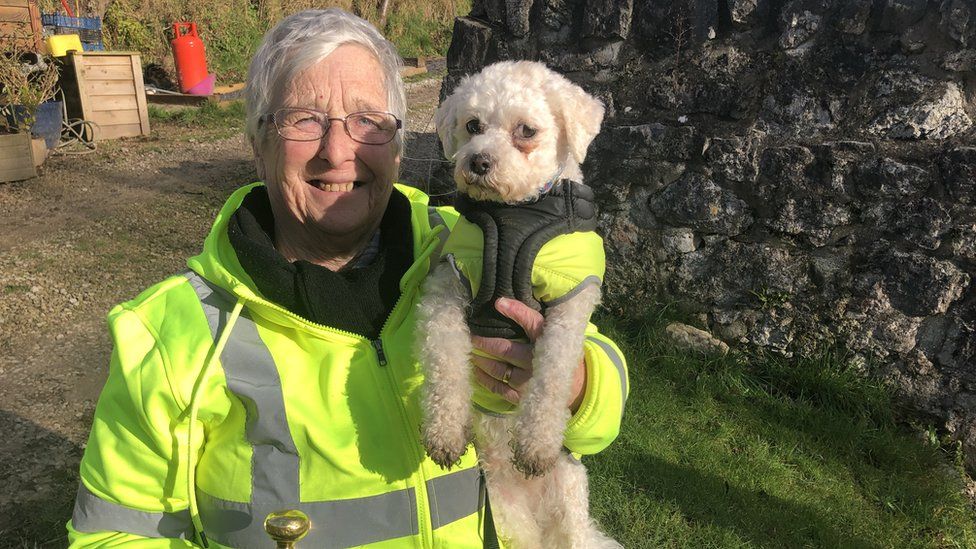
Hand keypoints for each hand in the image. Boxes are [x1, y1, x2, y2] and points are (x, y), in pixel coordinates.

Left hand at [470, 298, 586, 412]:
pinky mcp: (521, 397)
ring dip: (480, 360)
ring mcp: (527, 382)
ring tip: (470, 351)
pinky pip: (497, 388)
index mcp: (547, 343)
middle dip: (483, 341)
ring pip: (497, 369)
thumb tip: (500, 302)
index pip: (531, 323)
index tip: (498, 303)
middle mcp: (537, 363)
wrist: (575, 385)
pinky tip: (476, 370)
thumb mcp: (551, 332)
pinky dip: (484, 379)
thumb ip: (528, 316)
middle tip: (470, 333)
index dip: (515, 311)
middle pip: (503, 349)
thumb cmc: (556, 352)